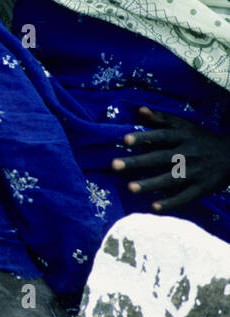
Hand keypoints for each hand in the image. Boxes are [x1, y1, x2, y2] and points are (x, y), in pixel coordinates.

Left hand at [112, 106, 229, 210]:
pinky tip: (154, 206)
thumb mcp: (185, 126)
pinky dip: (171, 202)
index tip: (125, 140)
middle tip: (114, 165)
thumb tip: (140, 109)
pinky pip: (185, 197)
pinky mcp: (202, 188)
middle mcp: (188, 154)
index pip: (162, 136)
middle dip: (138, 162)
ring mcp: (195, 172)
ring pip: (171, 179)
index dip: (145, 138)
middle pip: (160, 158)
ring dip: (151, 184)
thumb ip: (162, 119)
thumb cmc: (202, 139)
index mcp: (183, 137)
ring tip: (130, 187)